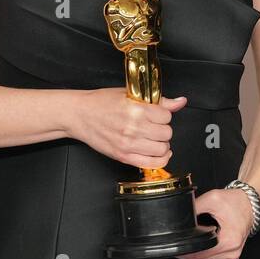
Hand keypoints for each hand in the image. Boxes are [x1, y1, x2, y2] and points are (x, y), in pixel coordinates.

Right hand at [66, 88, 184, 169]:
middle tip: (155, 127)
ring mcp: (128, 144)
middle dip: (163, 129)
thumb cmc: (102, 103)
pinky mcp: (123, 156)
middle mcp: (134, 128)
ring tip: (155, 139)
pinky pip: (151, 164)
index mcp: (137, 110)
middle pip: (166, 133)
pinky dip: (159, 160)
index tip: (158, 115)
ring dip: (162, 144)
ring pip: (162, 149)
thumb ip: (159, 101)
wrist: (80, 115)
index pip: (167, 116)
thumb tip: (180, 102)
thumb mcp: (131, 95)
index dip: (164, 115)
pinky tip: (159, 153)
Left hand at [177, 187, 253, 258]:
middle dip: (189, 251)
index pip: (198, 254)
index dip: (185, 249)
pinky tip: (205, 247)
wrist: (249, 203)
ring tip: (199, 240)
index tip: (180, 242)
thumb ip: (194, 208)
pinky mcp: (233, 258)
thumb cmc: (235, 202)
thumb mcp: (212, 198)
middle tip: (189, 237)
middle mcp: (233, 251)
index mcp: (229, 240)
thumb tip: (179, 218)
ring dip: (197, 256)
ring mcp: (233, 257)